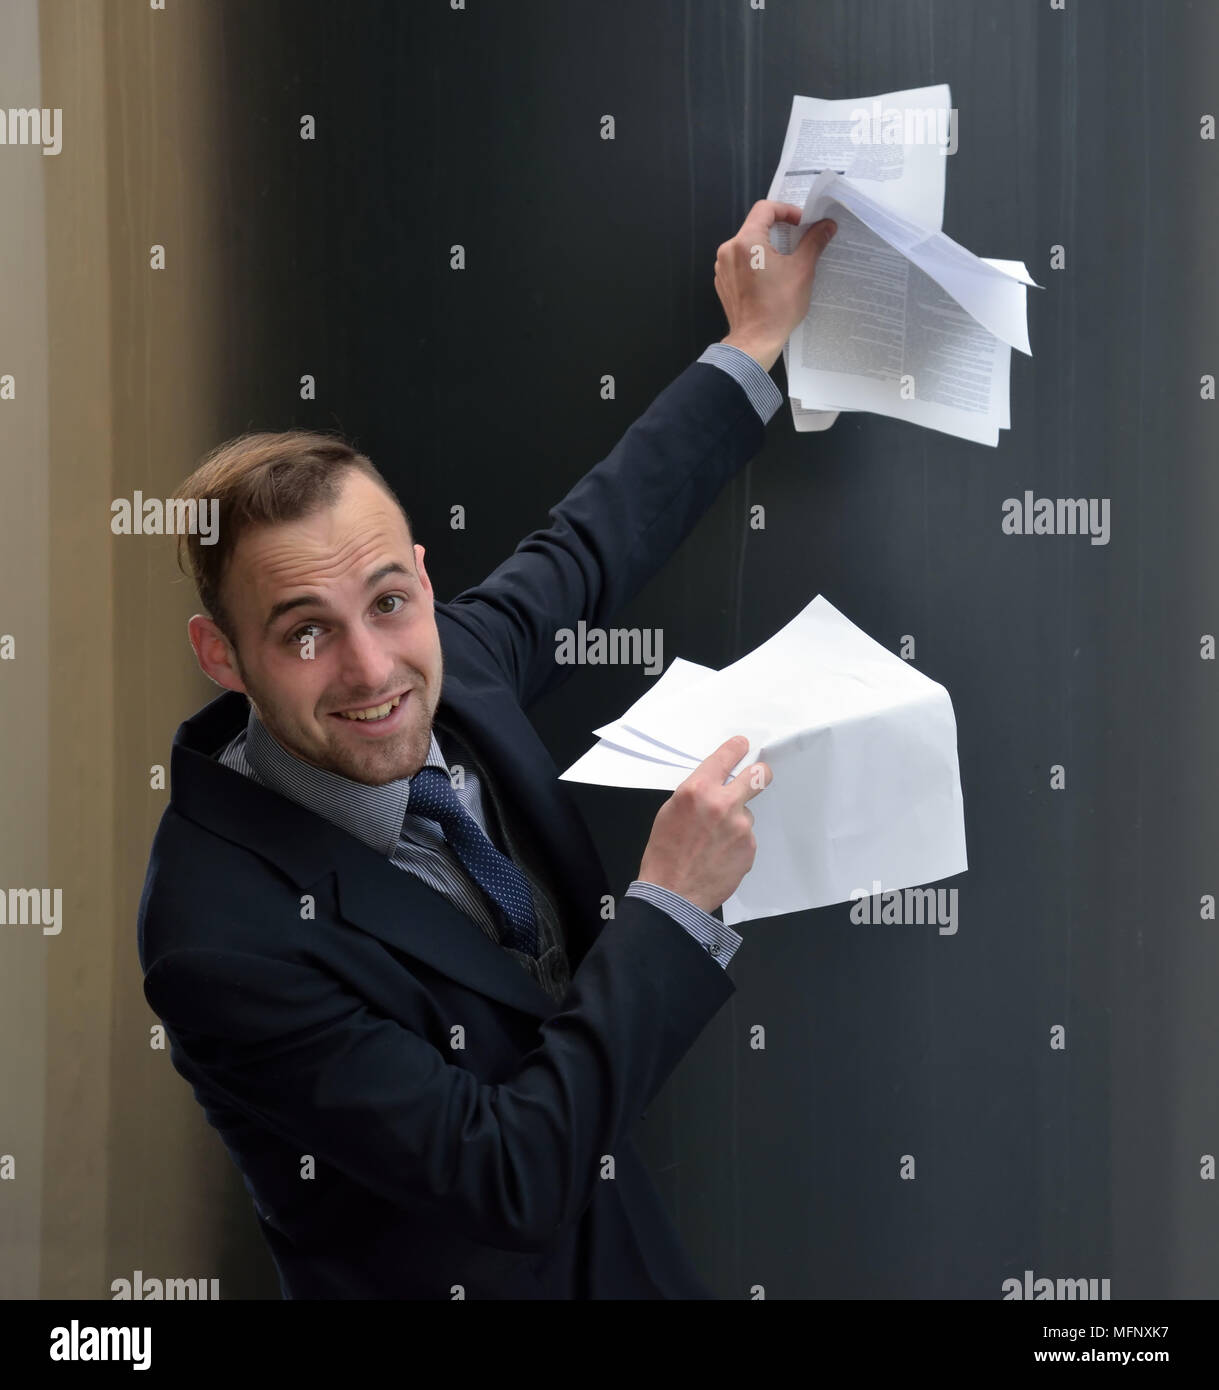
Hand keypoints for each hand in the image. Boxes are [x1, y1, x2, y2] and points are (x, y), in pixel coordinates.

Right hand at [637, 735, 771, 913]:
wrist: (673, 893)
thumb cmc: (665, 854)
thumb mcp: (670, 811)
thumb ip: (696, 794)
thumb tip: (714, 786)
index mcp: (697, 790)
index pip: (725, 758)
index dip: (736, 749)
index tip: (742, 745)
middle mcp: (722, 804)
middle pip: (758, 776)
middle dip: (760, 774)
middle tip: (759, 777)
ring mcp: (740, 827)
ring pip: (746, 815)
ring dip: (735, 823)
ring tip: (714, 844)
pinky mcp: (750, 848)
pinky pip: (746, 838)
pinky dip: (736, 845)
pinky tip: (719, 856)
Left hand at [713, 201, 836, 370]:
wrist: (755, 341)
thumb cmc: (777, 308)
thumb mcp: (802, 270)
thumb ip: (813, 242)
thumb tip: (826, 225)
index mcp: (747, 241)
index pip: (765, 209)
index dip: (786, 211)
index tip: (800, 223)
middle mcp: (729, 250)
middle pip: (755, 226)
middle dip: (778, 231)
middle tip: (797, 242)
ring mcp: (722, 267)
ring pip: (747, 245)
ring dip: (766, 248)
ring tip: (784, 263)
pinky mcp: (723, 281)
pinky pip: (739, 263)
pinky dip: (755, 263)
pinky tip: (770, 278)